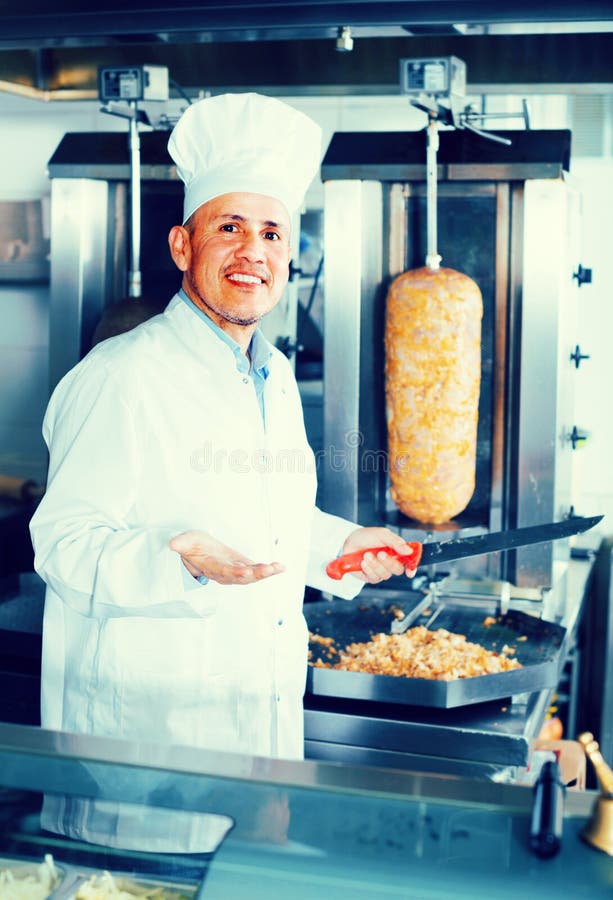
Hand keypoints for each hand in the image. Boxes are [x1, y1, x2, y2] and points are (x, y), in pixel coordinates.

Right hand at [169, 530, 284, 584]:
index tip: (245, 572)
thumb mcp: (185, 541)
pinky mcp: (244, 567)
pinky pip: (257, 570)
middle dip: (256, 574)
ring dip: (266, 573)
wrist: (198, 551)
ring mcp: (236, 571)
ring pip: (252, 576)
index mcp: (212, 568)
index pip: (224, 573)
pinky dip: (269, 569)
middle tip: (269, 569)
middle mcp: (226, 573)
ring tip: (278, 568)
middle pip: (242, 578)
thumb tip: (172, 544)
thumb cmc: (192, 546)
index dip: (235, 574)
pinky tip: (280, 567)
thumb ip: (181, 543)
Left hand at [340, 527, 417, 582]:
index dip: (412, 567)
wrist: (348, 542)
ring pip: (385, 574)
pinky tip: (363, 562)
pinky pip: (374, 578)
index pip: (409, 561)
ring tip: (367, 555)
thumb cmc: (366, 536)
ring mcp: (381, 570)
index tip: (410, 570)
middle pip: (398, 570)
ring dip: (376, 565)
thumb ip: (396, 542)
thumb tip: (409, 551)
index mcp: (397, 551)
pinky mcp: (371, 576)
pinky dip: (369, 569)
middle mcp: (390, 562)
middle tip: (380, 553)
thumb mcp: (382, 534)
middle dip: (389, 563)